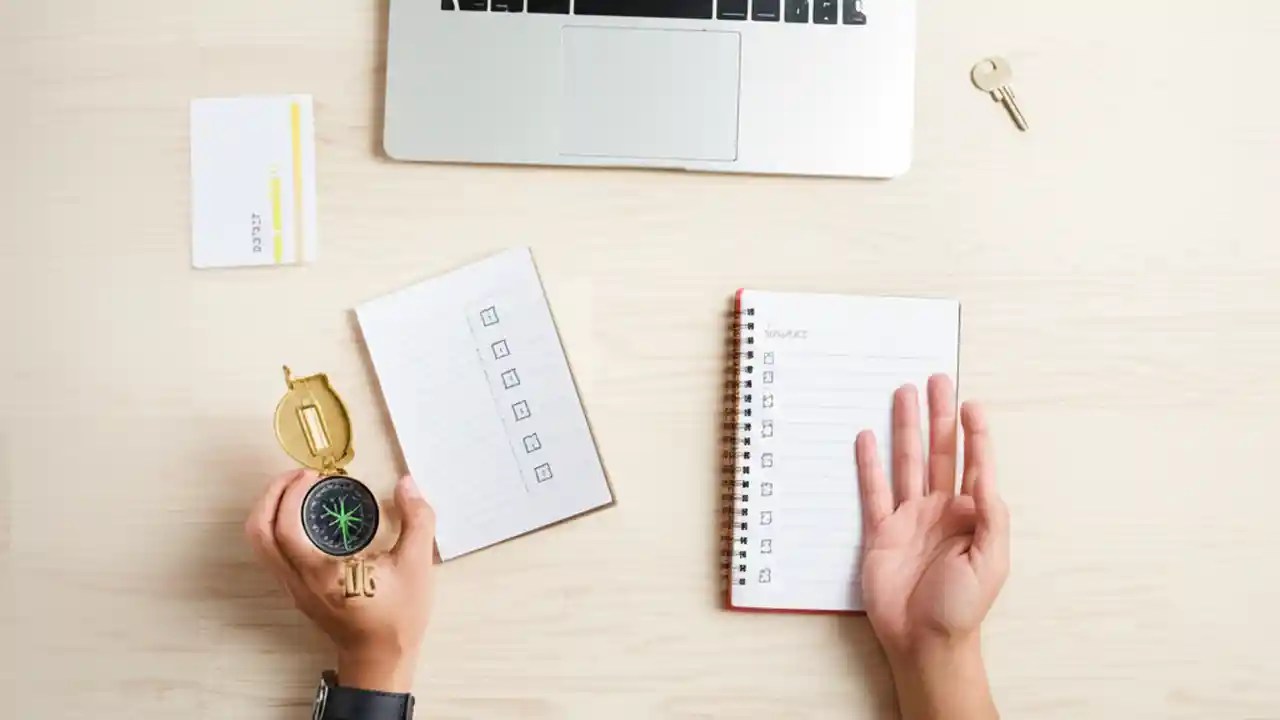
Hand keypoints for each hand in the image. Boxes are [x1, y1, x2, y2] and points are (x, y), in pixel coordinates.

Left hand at [245, 470, 437, 692]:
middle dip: (271, 496)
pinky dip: (280, 526)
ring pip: (261, 544)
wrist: (381, 660)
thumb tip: (407, 485)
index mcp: (319, 573)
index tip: (312, 475)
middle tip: (297, 477)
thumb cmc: (397, 619)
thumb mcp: (416, 565)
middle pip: (257, 533)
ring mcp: (295, 588)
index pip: (284, 527)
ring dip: (272, 510)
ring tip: (299, 492)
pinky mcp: (299, 590)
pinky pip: (274, 553)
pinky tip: (308, 517)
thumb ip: (416, 520)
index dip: (290, 494)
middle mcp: (297, 580)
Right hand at [855, 375, 1008, 719]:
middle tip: (937, 380)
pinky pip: (874, 491)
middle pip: (941, 452)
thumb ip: (991, 517)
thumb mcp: (992, 561)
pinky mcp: (881, 532)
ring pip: (908, 462)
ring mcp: (910, 518)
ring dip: (906, 429)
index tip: (970, 402)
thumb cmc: (962, 607)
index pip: (975, 463)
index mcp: (972, 515)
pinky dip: (869, 464)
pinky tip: (867, 438)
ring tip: (903, 394)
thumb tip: (984, 478)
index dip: (975, 433)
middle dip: (939, 416)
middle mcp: (941, 510)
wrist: (924, 641)